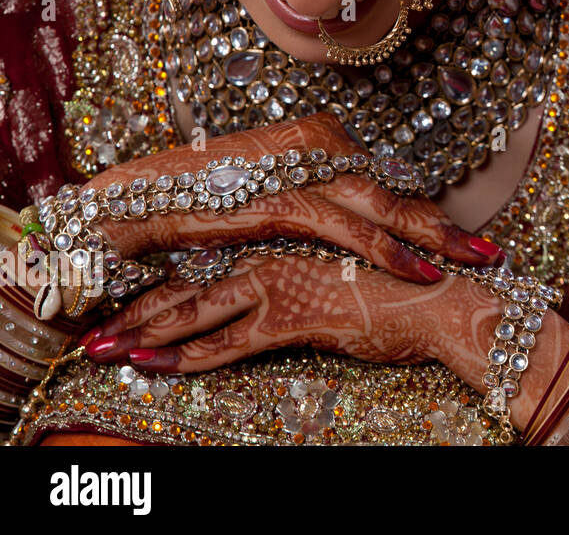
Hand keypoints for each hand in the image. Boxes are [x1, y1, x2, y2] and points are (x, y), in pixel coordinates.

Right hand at [68, 113, 500, 305]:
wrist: (139, 197)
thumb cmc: (203, 196)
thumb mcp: (272, 190)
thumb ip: (317, 199)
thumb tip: (356, 221)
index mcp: (322, 137)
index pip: (385, 181)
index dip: (423, 214)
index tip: (459, 237)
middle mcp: (321, 143)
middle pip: (395, 191)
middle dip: (445, 225)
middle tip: (491, 249)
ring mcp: (303, 167)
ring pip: (383, 207)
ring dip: (431, 239)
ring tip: (474, 260)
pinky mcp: (284, 197)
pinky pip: (346, 228)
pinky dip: (386, 250)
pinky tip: (418, 269)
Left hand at [83, 251, 453, 369]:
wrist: (440, 302)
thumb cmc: (399, 290)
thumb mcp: (344, 271)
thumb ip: (305, 268)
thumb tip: (279, 282)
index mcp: (283, 233)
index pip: (208, 256)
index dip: (160, 280)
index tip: (120, 301)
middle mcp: (275, 249)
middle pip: (191, 278)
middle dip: (135, 309)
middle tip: (95, 333)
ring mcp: (282, 278)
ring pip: (197, 305)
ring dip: (145, 332)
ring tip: (104, 350)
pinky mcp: (294, 312)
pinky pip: (229, 340)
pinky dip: (186, 356)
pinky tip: (154, 368)